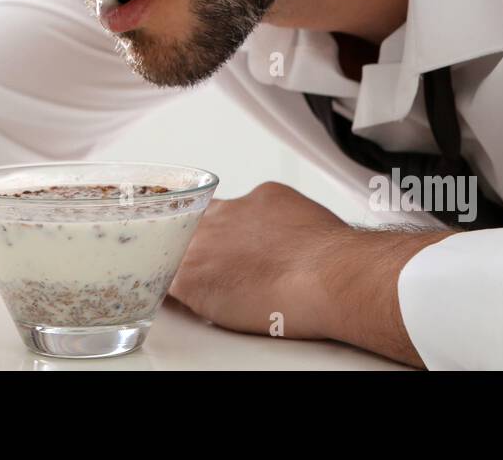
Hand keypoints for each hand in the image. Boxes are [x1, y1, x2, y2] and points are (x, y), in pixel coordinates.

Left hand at [167, 181, 453, 364]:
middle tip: (213, 271)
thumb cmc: (335, 259)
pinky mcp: (193, 275)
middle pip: (195, 223)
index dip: (223, 231)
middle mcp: (227, 213)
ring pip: (177, 250)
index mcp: (259, 198)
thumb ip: (289, 226)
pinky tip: (176, 304)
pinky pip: (166, 283)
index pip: (227, 209)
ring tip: (196, 290)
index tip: (227, 247)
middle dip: (200, 246)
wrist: (330, 275)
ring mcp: (206, 242)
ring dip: (186, 268)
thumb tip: (295, 242)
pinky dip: (170, 294)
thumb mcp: (312, 222)